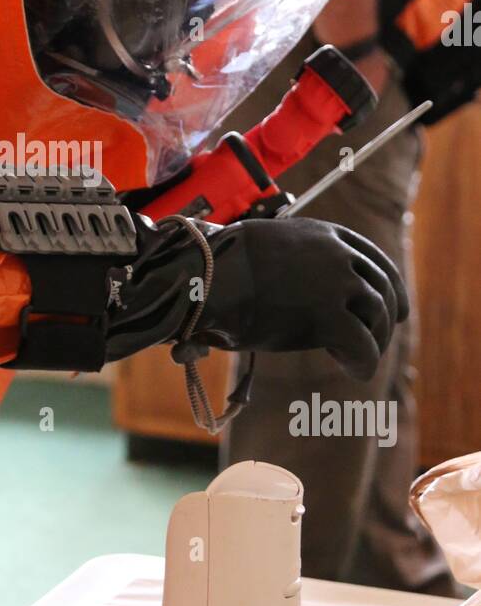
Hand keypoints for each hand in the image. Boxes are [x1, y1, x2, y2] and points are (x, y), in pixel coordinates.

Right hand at [194, 217, 408, 379]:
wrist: (205, 277)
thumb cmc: (217, 268)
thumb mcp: (260, 250)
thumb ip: (282, 264)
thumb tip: (280, 290)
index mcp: (323, 234)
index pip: (373, 259)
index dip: (391, 287)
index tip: (400, 308)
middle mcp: (337, 254)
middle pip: (380, 288)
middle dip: (386, 318)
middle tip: (379, 340)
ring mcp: (336, 284)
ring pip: (377, 316)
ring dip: (374, 341)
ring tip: (359, 358)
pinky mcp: (329, 317)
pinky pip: (362, 346)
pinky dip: (363, 362)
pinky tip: (355, 371)